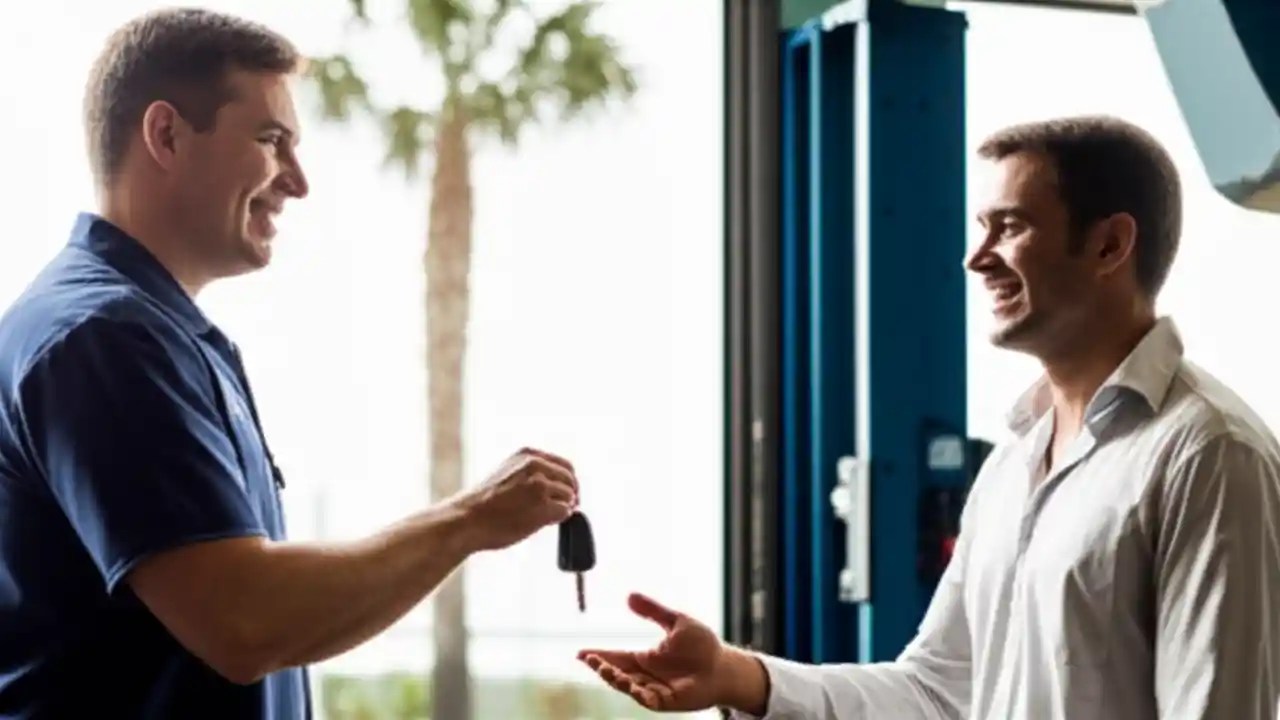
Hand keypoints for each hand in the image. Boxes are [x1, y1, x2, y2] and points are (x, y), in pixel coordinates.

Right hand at [453, 447, 577, 550]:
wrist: (466, 520)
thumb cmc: (483, 503)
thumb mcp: (508, 473)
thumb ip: (531, 473)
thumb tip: (556, 486)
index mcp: (528, 454)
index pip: (564, 465)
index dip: (568, 482)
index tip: (566, 493)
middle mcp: (536, 465)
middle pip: (570, 480)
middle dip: (571, 495)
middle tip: (566, 508)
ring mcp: (540, 485)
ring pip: (570, 497)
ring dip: (563, 508)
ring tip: (545, 517)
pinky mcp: (543, 506)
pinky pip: (565, 512)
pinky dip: (559, 519)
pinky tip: (544, 522)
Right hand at [578, 593, 765, 713]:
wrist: (723, 665)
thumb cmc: (702, 645)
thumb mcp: (676, 622)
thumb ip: (653, 610)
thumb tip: (629, 595)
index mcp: (644, 658)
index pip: (615, 656)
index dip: (598, 656)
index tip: (580, 653)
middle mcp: (645, 675)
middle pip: (616, 673)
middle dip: (601, 668)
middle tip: (590, 659)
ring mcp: (654, 689)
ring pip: (628, 687)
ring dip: (616, 680)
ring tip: (607, 670)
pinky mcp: (667, 700)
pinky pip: (648, 699)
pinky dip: (639, 694)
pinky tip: (634, 688)